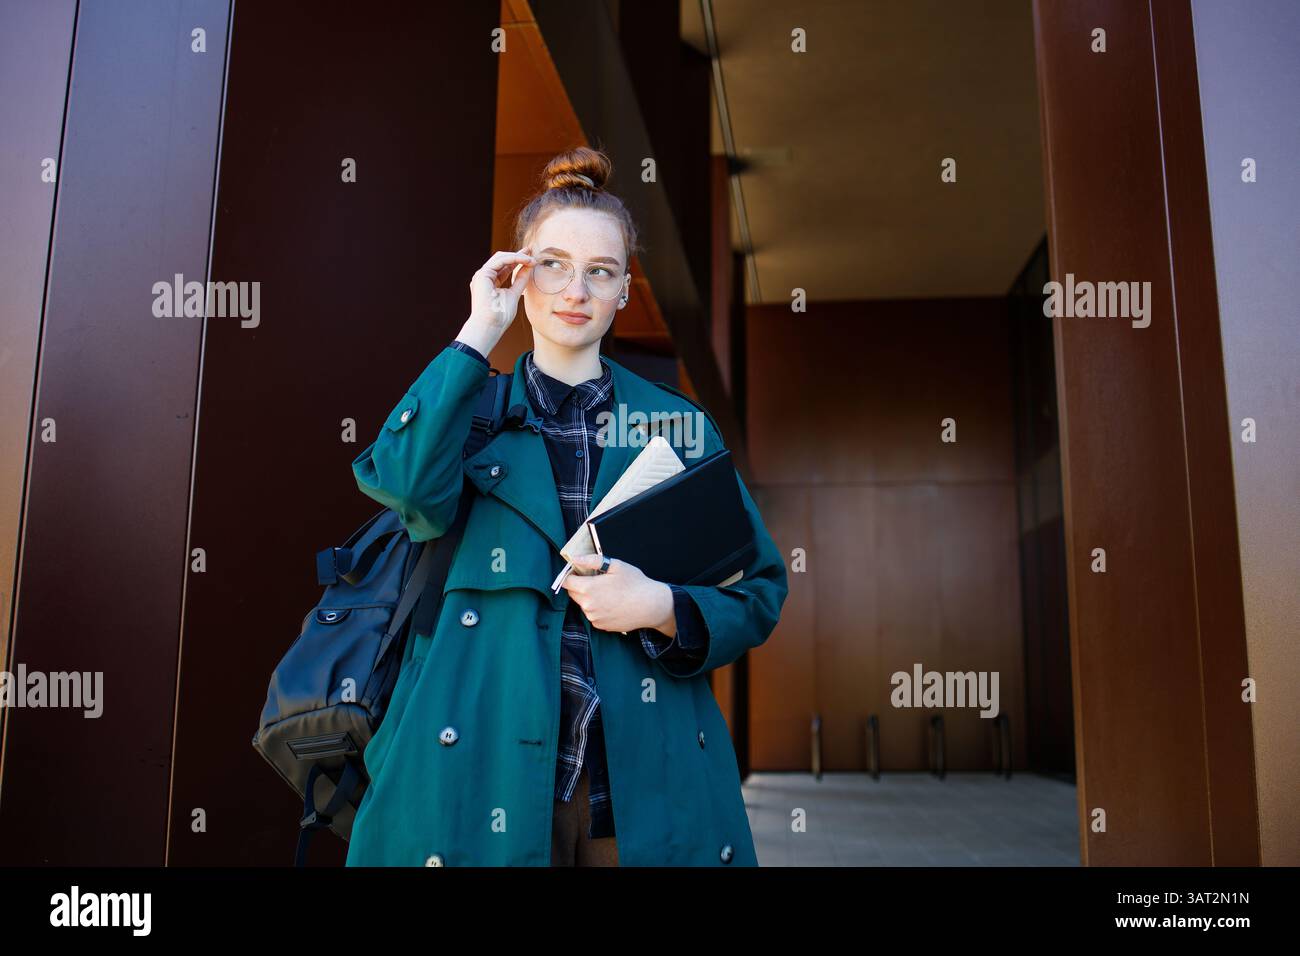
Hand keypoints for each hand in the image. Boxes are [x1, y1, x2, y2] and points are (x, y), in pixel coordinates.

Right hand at [465, 247, 534, 344]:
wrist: (490, 326)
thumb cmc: (500, 316)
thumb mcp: (514, 294)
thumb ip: (520, 280)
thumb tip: (529, 267)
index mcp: (490, 282)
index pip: (504, 266)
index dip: (518, 260)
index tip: (531, 258)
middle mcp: (485, 277)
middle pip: (502, 259)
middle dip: (518, 254)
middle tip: (532, 251)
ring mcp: (482, 275)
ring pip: (501, 257)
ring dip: (518, 256)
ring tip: (532, 260)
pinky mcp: (483, 274)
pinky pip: (500, 261)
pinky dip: (514, 258)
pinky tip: (525, 260)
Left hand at [561, 554, 675, 636]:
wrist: (651, 606)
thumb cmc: (635, 583)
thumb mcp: (616, 565)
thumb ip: (592, 560)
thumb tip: (574, 558)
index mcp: (588, 589)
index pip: (566, 582)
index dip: (571, 575)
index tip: (579, 571)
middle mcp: (587, 606)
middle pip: (573, 593)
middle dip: (580, 586)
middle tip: (597, 580)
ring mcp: (594, 617)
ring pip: (583, 604)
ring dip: (589, 598)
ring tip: (608, 593)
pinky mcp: (601, 625)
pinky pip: (592, 614)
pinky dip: (597, 608)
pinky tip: (612, 603)